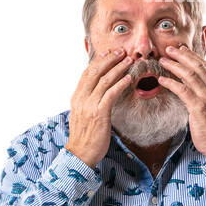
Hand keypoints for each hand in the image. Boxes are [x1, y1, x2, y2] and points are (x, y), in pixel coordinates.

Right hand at [65, 49, 134, 167]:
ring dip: (118, 68)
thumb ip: (88, 102)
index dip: (99, 61)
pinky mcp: (99, 114)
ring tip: (129, 60)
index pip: (87, 73)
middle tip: (122, 51)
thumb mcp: (82, 115)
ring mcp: (89, 105)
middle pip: (95, 72)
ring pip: (104, 80)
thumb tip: (98, 93)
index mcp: (76, 98)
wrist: (79, 154)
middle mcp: (81, 98)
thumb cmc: (84, 137)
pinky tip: (129, 78)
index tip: (109, 53)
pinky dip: (120, 84)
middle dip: (109, 59)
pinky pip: (110, 94)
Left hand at [157, 45, 205, 157]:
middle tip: (169, 49)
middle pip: (198, 66)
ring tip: (162, 60)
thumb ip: (203, 93)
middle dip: (182, 56)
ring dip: (174, 66)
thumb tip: (191, 84)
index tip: (181, 48)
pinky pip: (183, 91)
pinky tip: (161, 80)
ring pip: (190, 75)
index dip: (193, 55)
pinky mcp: (199, 108)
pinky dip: (171, 83)